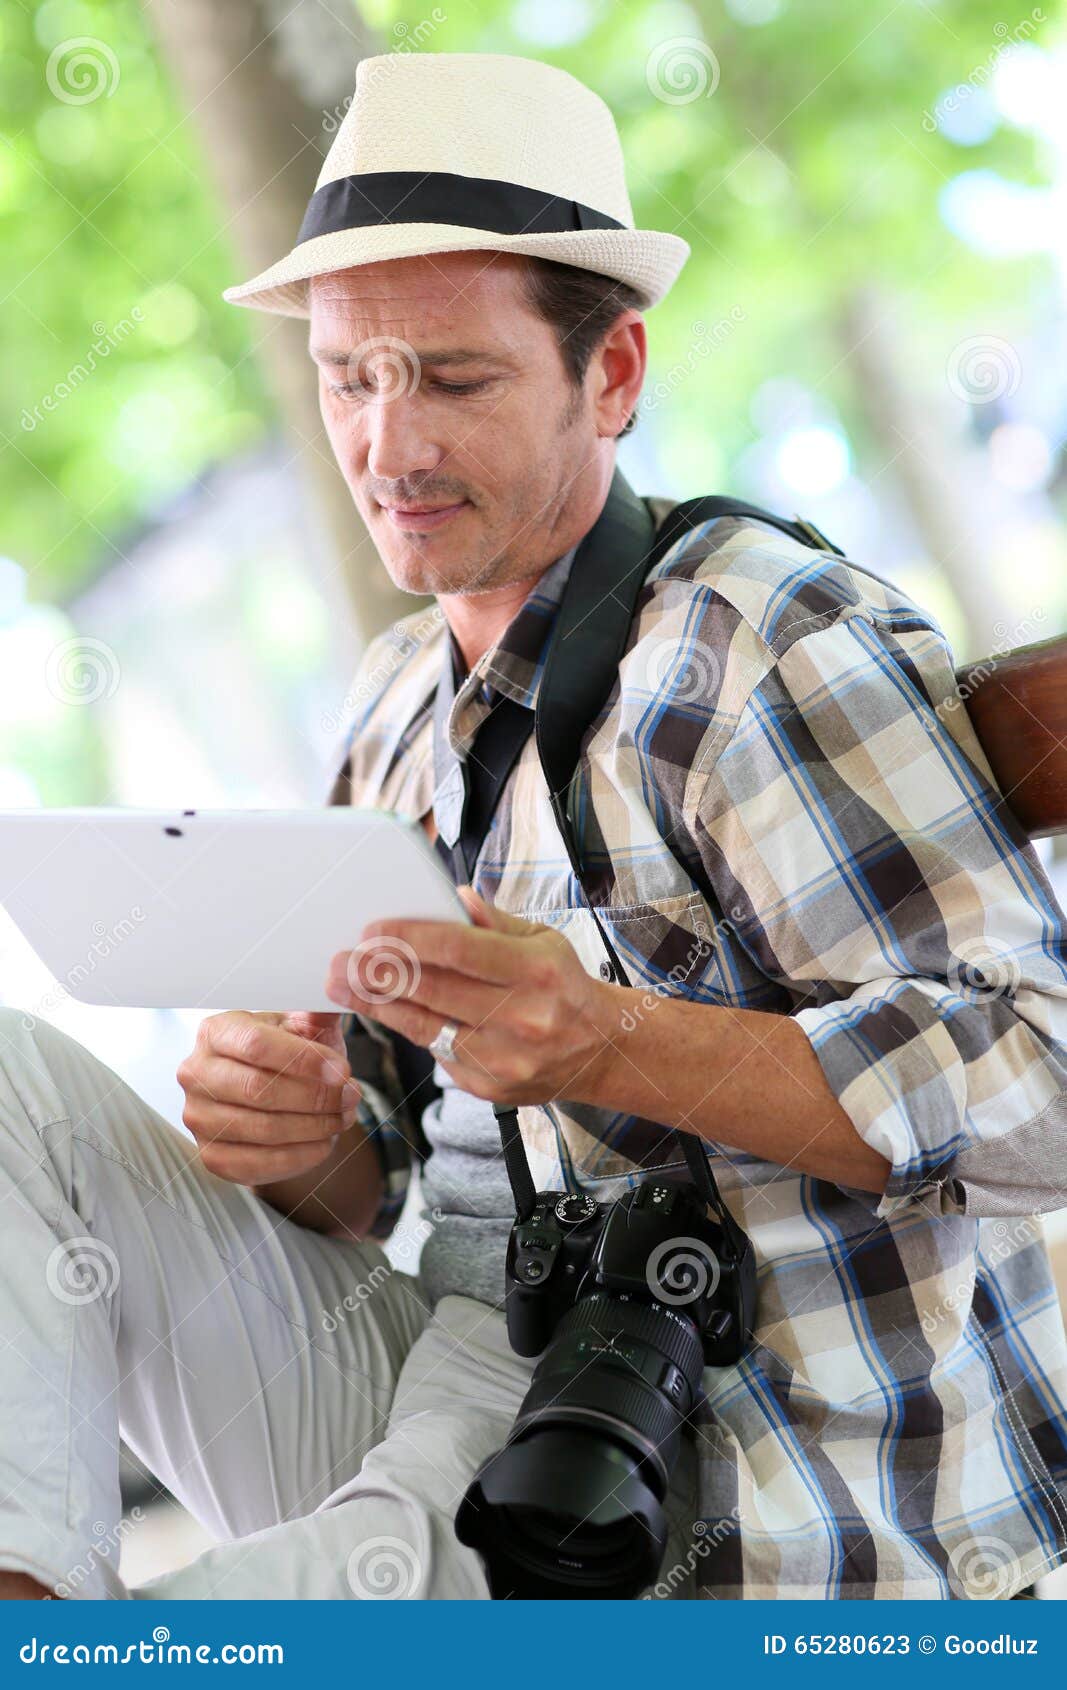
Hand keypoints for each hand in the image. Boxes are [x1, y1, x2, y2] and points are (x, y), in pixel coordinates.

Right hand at [177, 1010, 360, 1184]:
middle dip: (315, 1097)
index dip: (304, 1061)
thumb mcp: (303, 1026)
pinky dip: (301, 1156)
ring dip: (314, 1127)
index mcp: (216, 1032)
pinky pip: (260, 1163)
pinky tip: (325, 1142)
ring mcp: (199, 1118)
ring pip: (263, 1129)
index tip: (343, 1071)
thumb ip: (317, 1012)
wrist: (271, 1092)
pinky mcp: (212, 1156)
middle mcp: (196, 1073)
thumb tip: (337, 997)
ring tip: (343, 1116)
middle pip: (259, 1090)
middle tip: (351, 1096)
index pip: (256, 1046)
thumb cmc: (287, 1053)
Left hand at [325, 888, 619, 1105]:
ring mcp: (505, 1059)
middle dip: (380, 974)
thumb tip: (452, 896)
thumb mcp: (543, 940)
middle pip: (434, 991)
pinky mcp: (490, 1088)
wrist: (601, 1051)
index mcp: (536, 970)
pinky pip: (438, 1054)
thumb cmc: (564, 985)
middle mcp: (522, 1017)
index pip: (459, 950)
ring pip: (425, 1028)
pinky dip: (410, 1030)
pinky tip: (384, 1011)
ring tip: (343, 985)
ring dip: (377, 1005)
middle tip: (342, 960)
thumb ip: (494, 922)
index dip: (409, 939)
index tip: (372, 931)